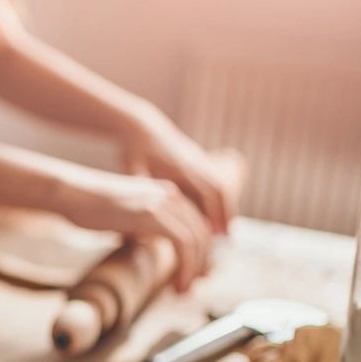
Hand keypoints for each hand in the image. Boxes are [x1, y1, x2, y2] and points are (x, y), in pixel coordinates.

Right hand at [60, 170, 212, 291]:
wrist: (71, 194)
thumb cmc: (90, 206)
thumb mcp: (126, 216)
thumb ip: (143, 226)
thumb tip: (149, 241)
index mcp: (166, 193)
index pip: (196, 224)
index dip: (200, 252)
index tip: (194, 273)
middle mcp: (170, 195)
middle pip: (202, 233)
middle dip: (201, 263)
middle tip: (191, 285)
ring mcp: (162, 203)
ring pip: (196, 240)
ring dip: (194, 269)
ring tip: (184, 289)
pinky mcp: (152, 215)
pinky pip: (183, 243)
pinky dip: (186, 267)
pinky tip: (178, 283)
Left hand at [123, 113, 242, 234]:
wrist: (140, 125)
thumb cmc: (134, 149)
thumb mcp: (133, 168)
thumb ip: (141, 186)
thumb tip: (144, 208)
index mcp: (182, 167)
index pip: (209, 191)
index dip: (215, 213)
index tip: (218, 233)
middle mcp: (195, 162)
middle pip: (220, 189)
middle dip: (225, 212)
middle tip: (227, 236)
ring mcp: (197, 159)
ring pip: (219, 184)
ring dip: (222, 206)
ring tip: (221, 229)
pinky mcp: (196, 158)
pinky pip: (212, 179)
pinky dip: (215, 197)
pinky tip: (210, 213)